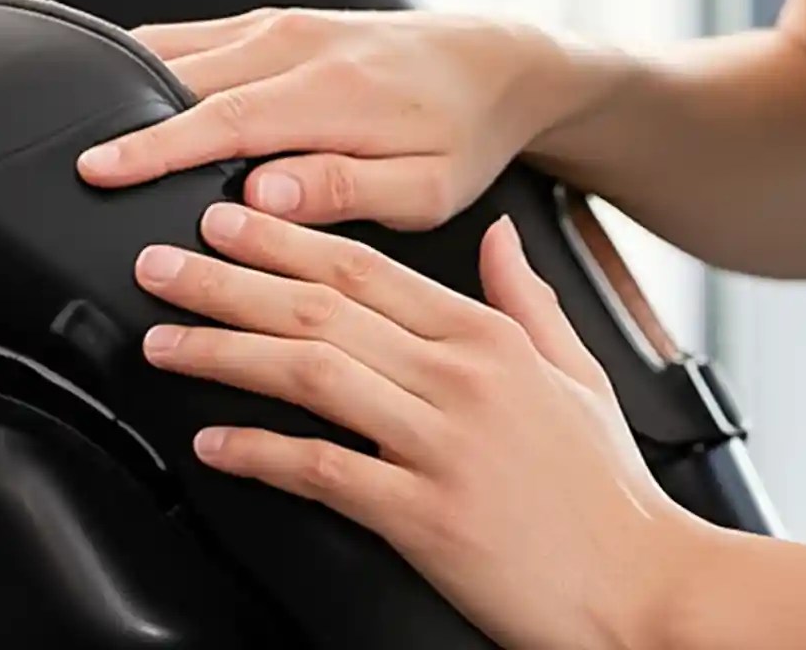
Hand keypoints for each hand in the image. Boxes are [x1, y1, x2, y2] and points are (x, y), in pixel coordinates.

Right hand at [79, 8, 565, 228]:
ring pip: (180, 49)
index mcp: (333, 94)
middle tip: (70, 164)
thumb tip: (262, 196)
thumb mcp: (426, 187)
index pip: (223, 121)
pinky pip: (198, 38)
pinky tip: (132, 94)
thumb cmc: (465, 133)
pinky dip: (155, 65)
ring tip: (89, 135)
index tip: (98, 171)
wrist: (493, 65)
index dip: (154, 148)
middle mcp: (298, 47)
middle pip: (184, 77)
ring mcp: (282, 27)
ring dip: (129, 88)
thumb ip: (344, 188)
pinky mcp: (278, 24)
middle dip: (121, 120)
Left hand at [133, 203, 703, 648]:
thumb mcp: (580, 373)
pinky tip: (214, 441)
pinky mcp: (424, 516)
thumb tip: (499, 237)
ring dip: (225, 352)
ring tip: (166, 339)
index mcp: (492, 340)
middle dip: (230, 280)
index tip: (228, 221)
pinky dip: (260, 453)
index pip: (368, 272)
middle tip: (164, 263)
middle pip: (322, 311)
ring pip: (311, 375)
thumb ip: (530, 299)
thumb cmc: (606, 489)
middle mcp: (462, 380)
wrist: (641, 584)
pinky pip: (323, 471)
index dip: (286, 241)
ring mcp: (441, 446)